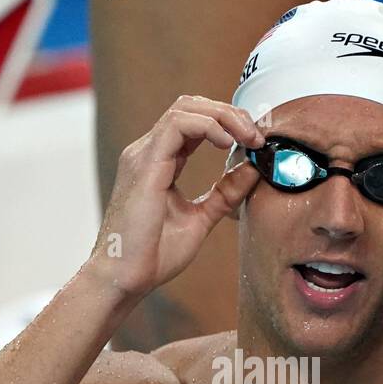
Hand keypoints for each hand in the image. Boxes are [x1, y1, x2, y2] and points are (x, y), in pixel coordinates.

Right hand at [87, 95, 262, 298]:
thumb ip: (225, 194)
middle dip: (230, 113)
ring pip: (185, 108)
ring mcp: (143, 154)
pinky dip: (208, 126)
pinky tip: (227, 143)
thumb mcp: (201, 218)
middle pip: (191, 106)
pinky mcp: (145, 163)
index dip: (228, 123)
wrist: (125, 277)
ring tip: (248, 137)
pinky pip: (178, 124)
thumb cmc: (153, 255)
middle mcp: (148, 152)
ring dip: (224, 116)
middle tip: (257, 135)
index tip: (256, 142)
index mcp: (159, 162)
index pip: (194, 123)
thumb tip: (252, 170)